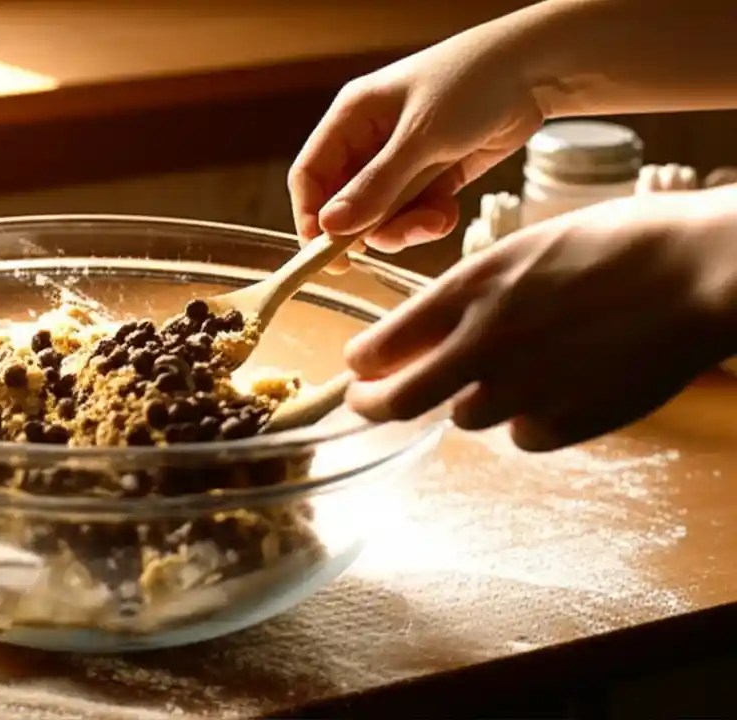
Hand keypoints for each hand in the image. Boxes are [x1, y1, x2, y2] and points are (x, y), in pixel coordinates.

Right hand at [288, 19, 544, 271]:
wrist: (537, 71)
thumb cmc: (471, 86)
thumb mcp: (420, 138)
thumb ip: (376, 186)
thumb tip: (330, 228)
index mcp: (352, 118)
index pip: (311, 175)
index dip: (311, 216)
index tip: (326, 255)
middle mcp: (370, 141)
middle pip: (347, 202)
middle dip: (371, 227)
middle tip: (397, 241)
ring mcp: (402, 160)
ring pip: (383, 214)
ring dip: (406, 227)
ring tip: (436, 221)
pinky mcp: (434, 175)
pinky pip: (416, 212)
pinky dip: (430, 220)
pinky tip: (450, 213)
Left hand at [343, 192, 736, 451]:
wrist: (700, 272)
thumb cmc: (617, 246)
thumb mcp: (524, 251)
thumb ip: (468, 297)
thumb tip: (420, 337)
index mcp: (470, 290)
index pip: (381, 345)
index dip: (362, 363)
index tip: (358, 368)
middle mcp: (484, 344)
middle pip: (399, 401)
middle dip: (372, 404)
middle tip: (364, 403)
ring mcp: (522, 389)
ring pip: (467, 416)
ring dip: (477, 400)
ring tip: (527, 364)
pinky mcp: (565, 424)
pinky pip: (525, 434)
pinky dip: (533, 418)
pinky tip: (566, 384)